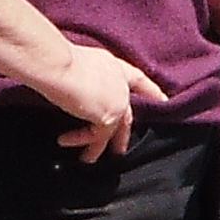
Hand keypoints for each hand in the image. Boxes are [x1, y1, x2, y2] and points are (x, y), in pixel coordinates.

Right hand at [41, 41, 151, 161]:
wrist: (56, 63)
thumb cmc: (57, 60)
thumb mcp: (77, 68)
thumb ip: (86, 82)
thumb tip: (76, 96)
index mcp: (113, 67)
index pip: (137, 80)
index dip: (150, 90)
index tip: (163, 99)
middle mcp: (119, 83)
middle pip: (126, 112)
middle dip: (122, 134)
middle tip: (120, 150)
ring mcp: (118, 100)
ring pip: (113, 130)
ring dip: (98, 147)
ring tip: (88, 159)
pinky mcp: (109, 116)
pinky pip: (97, 136)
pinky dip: (80, 141)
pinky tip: (63, 141)